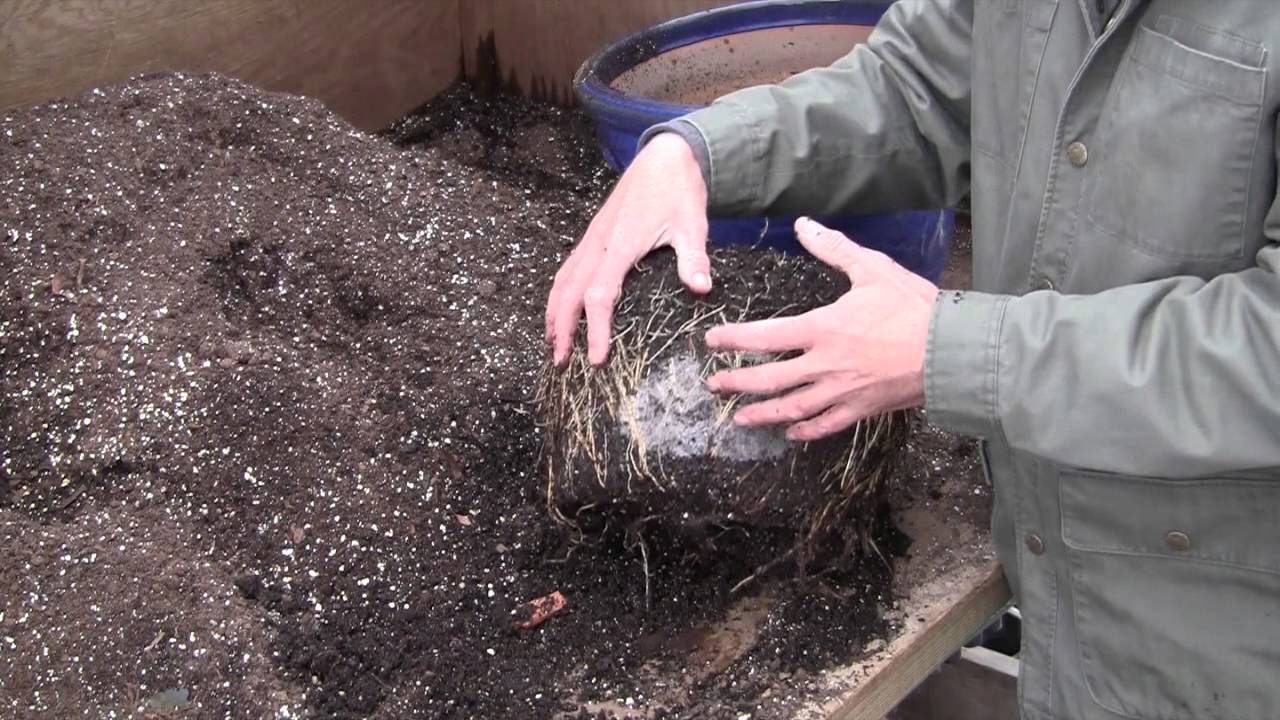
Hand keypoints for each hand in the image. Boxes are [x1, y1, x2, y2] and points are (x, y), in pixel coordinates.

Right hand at [546, 132, 711, 365]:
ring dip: (555, 312)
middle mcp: (599, 243)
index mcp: (620, 245)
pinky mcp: (593, 235)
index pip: (599, 295)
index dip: (595, 329)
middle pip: (570, 292)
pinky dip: (559, 293)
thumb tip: (701, 287)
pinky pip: (568, 268)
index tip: (596, 358)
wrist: (665, 156)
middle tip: (560, 361)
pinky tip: (560, 309)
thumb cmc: (678, 190)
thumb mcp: (692, 224)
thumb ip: (693, 257)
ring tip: (552, 342)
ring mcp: (592, 238)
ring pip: (563, 280)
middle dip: (563, 328)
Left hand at [705, 218, 938, 441]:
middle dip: (737, 382)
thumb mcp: (872, 269)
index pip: (765, 336)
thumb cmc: (913, 308)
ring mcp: (841, 391)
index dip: (735, 339)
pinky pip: (826, 425)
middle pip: (769, 378)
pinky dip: (806, 431)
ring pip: (792, 407)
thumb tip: (803, 225)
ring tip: (740, 417)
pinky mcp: (861, 408)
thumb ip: (834, 249)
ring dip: (762, 413)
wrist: (951, 349)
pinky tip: (791, 433)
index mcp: (823, 328)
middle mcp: (824, 364)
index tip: (713, 341)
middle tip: (714, 384)